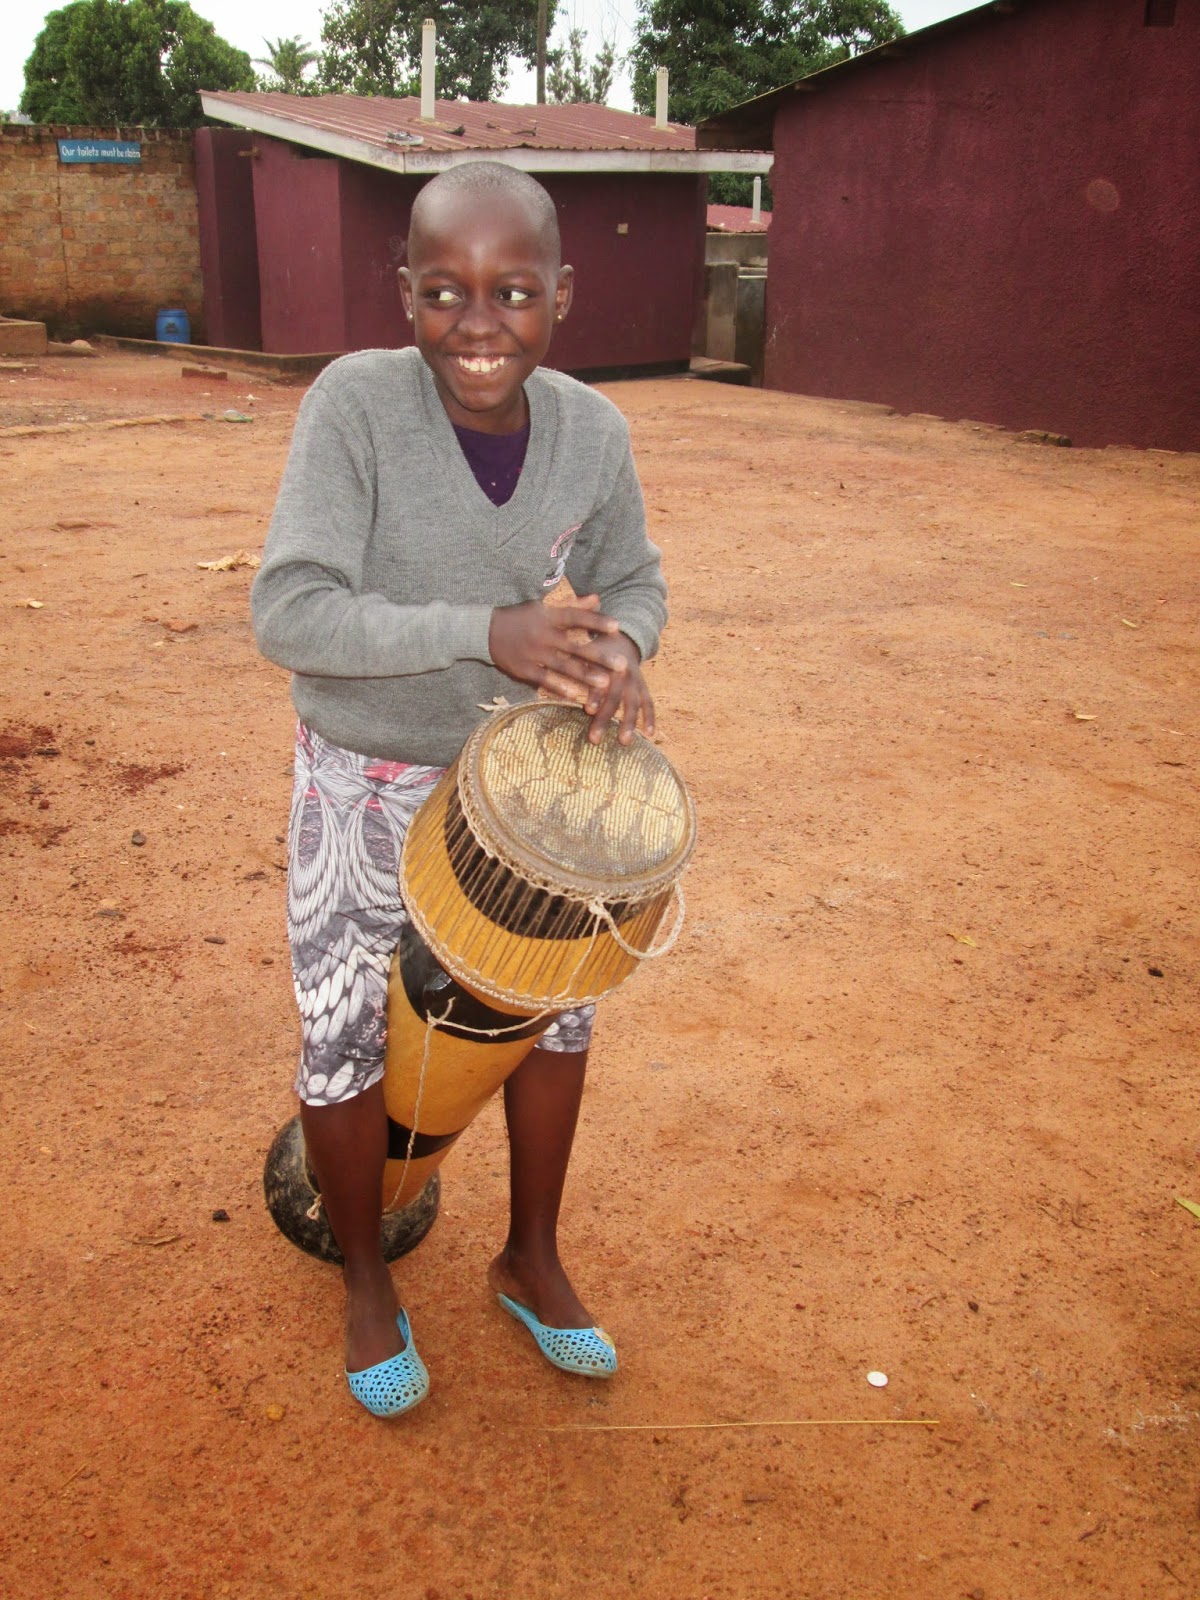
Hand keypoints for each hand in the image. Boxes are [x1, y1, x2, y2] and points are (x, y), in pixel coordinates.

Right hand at [489, 593, 617, 701]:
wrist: (484, 631)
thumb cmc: (520, 618)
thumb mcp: (544, 607)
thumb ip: (573, 606)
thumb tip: (597, 597)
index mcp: (548, 617)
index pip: (576, 617)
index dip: (596, 621)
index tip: (617, 626)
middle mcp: (543, 635)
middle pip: (575, 646)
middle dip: (599, 656)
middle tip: (622, 664)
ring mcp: (533, 654)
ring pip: (563, 666)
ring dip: (584, 675)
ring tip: (605, 683)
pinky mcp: (524, 669)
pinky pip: (544, 679)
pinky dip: (559, 687)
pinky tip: (575, 696)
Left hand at [580, 630, 654, 745]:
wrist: (621, 640)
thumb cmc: (594, 651)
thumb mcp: (583, 653)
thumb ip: (569, 667)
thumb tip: (543, 680)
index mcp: (605, 664)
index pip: (599, 681)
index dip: (595, 695)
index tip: (589, 709)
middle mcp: (622, 673)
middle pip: (614, 698)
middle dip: (605, 719)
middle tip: (594, 740)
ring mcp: (635, 681)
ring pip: (633, 703)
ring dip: (630, 723)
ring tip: (624, 742)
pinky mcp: (644, 687)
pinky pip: (649, 703)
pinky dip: (650, 718)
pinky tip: (649, 735)